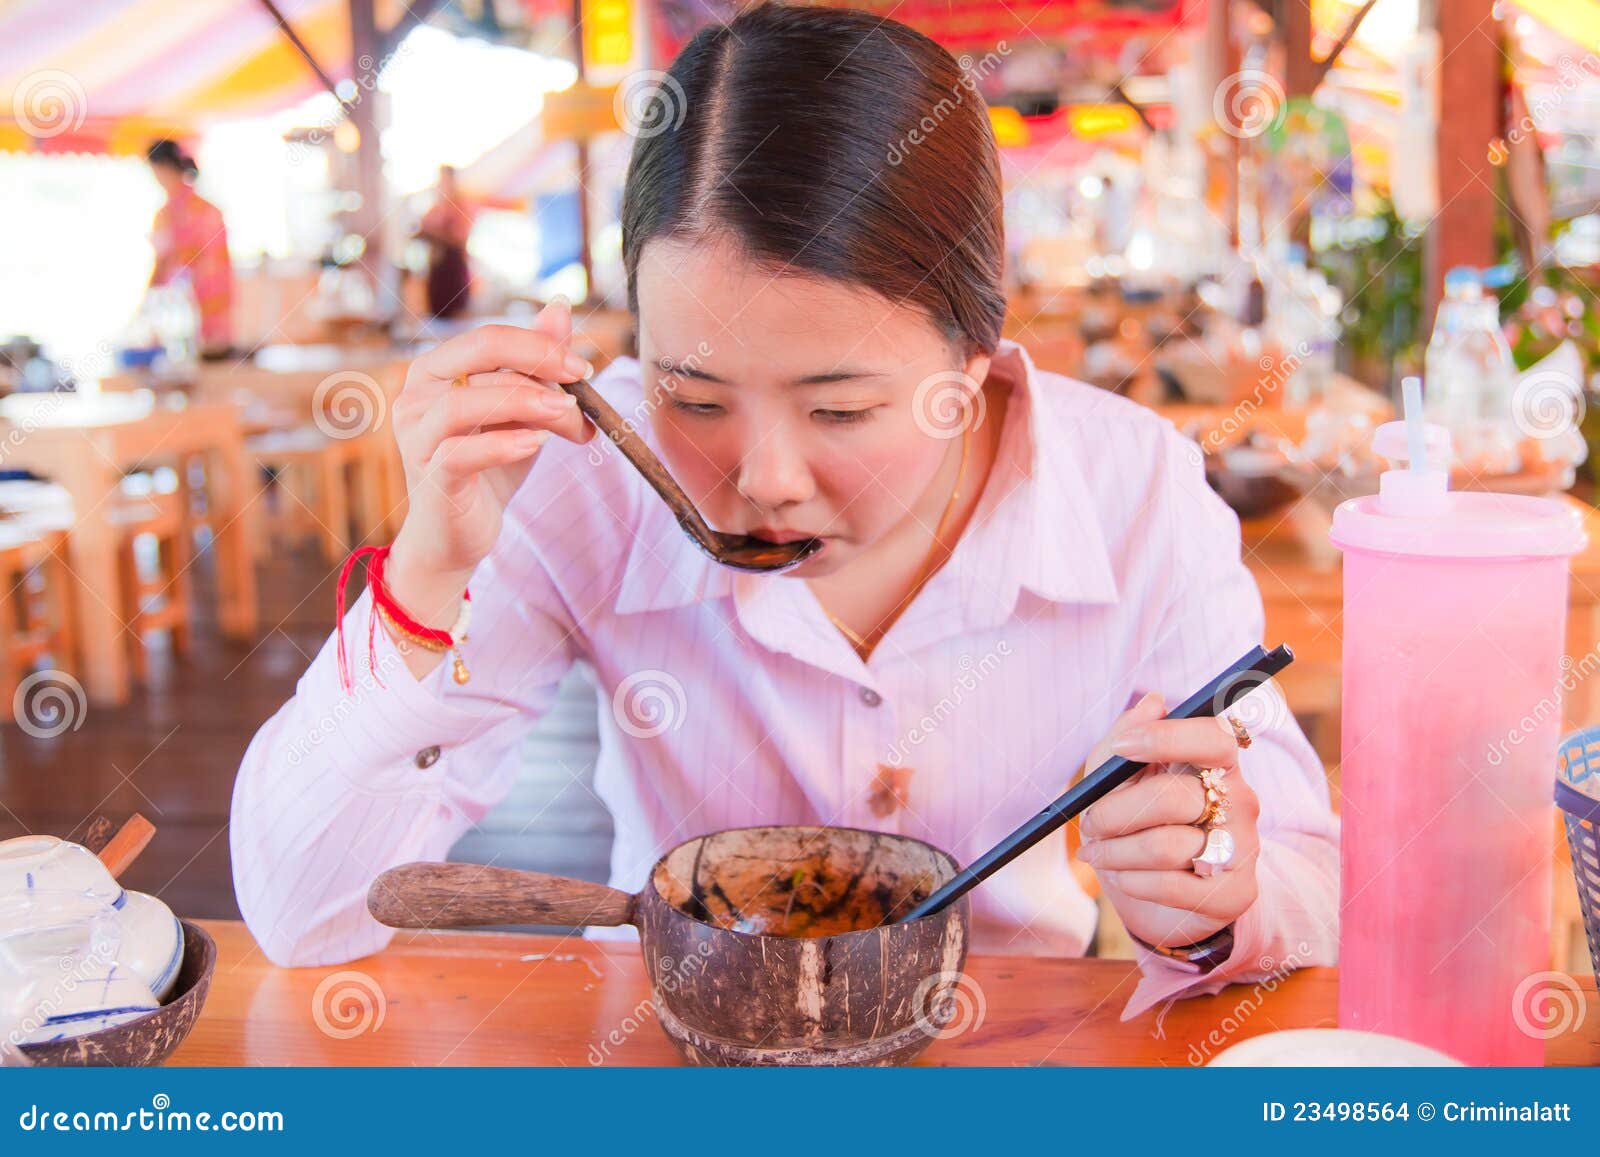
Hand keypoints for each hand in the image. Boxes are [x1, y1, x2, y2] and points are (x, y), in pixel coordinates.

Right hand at [385, 301, 595, 634]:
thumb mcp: (520, 411)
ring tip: (568, 419)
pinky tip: (536, 444)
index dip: (540, 346)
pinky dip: (504, 444)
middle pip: (478, 355)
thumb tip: (558, 307)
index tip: (583, 370)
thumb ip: (535, 363)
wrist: (458, 533)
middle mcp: (416, 395)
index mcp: (436, 370)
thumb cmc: (487, 467)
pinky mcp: (429, 476)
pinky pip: (460, 452)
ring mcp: (416, 436)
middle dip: (540, 365)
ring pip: (467, 402)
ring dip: (528, 404)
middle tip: (582, 387)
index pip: (489, 337)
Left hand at [1074, 692, 1259, 949]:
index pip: (1214, 738)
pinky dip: (1131, 881)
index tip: (1122, 748)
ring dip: (1115, 852)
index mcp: (1216, 762)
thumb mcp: (1117, 776)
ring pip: (1165, 846)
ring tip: (1098, 853)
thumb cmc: (1135, 822)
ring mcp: (1242, 849)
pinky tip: (1122, 877)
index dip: (1166, 738)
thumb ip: (1127, 735)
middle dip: (1114, 813)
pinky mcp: (1234, 894)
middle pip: (1175, 798)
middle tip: (1089, 823)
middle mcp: (1240, 800)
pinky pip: (1169, 885)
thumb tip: (1154, 702)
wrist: (1160, 898)